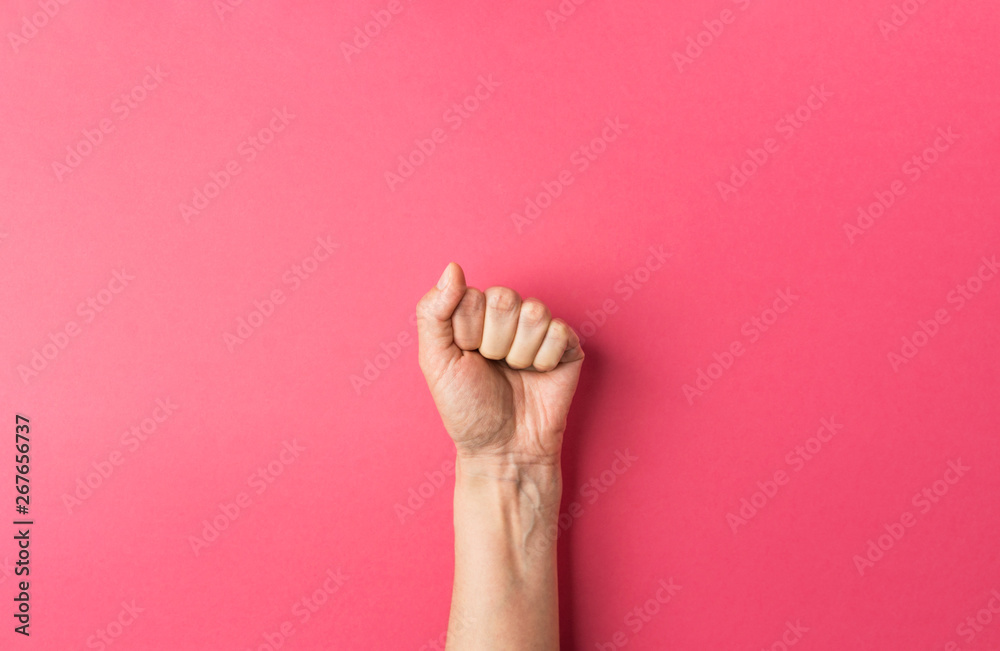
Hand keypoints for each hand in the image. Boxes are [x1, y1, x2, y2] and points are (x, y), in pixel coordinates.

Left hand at [416, 262, 583, 464]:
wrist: (502, 448)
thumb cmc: (467, 408)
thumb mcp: (436, 361)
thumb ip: (433, 311)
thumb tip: (452, 268)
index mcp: (473, 314)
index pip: (472, 296)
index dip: (467, 332)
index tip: (467, 357)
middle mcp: (506, 317)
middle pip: (504, 298)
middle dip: (493, 341)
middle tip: (492, 366)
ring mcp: (538, 330)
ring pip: (534, 313)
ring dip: (519, 353)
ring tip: (515, 372)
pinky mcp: (566, 346)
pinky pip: (559, 332)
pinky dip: (544, 361)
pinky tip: (538, 375)